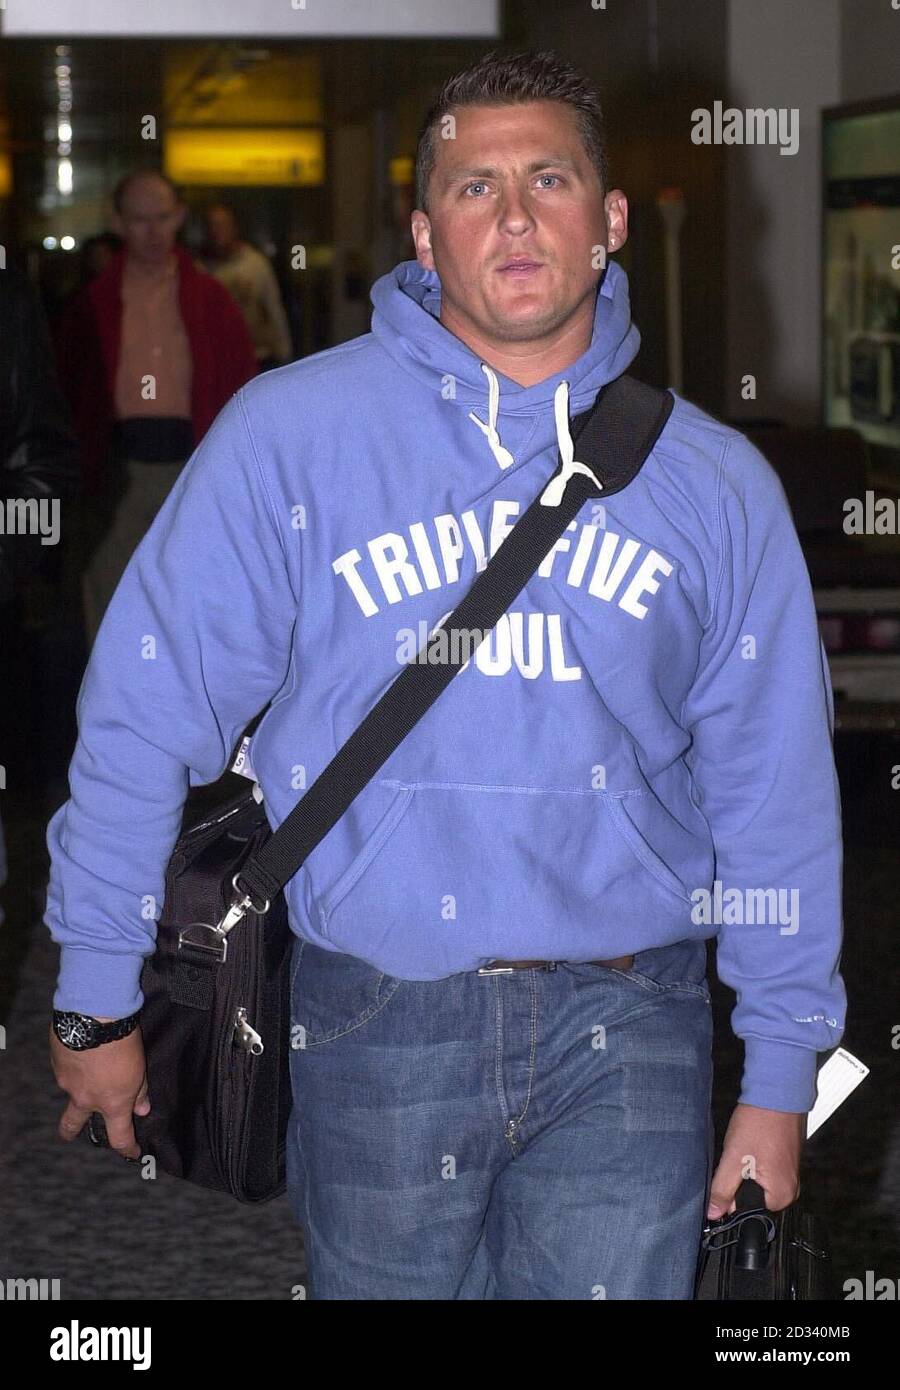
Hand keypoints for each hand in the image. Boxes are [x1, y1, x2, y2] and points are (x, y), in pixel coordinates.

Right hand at [49, 1020, 150, 1160]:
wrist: (95, 1016)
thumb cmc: (123, 1042)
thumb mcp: (140, 1068)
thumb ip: (140, 1092)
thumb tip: (142, 1109)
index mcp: (112, 1102)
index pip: (119, 1136)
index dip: (127, 1148)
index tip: (132, 1153)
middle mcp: (86, 1098)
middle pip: (72, 1125)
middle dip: (70, 1132)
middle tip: (71, 1134)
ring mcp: (67, 1082)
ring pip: (70, 1090)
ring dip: (78, 1084)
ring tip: (88, 1066)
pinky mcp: (56, 1063)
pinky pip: (65, 1069)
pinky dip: (74, 1064)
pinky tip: (82, 1050)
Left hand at [707, 1102, 804, 1218]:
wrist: (777, 1093)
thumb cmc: (760, 1124)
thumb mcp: (733, 1159)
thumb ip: (722, 1189)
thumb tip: (713, 1213)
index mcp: (781, 1196)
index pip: (747, 1211)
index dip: (730, 1196)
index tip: (725, 1178)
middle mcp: (790, 1189)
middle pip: (753, 1198)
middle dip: (738, 1182)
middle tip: (736, 1160)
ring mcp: (790, 1174)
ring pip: (757, 1182)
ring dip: (745, 1170)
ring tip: (744, 1150)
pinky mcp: (786, 1161)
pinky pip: (765, 1171)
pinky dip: (753, 1161)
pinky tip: (750, 1146)